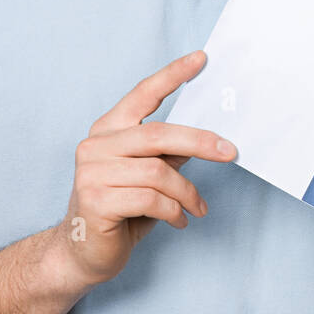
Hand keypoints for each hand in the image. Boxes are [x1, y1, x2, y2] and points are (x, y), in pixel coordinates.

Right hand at [56, 50, 237, 287]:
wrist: (82, 253)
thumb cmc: (120, 210)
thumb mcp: (147, 176)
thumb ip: (167, 153)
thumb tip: (208, 137)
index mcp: (108, 130)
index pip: (142, 94)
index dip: (172, 75)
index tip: (201, 59)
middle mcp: (95, 145)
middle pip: (158, 134)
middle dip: (200, 142)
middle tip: (230, 152)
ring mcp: (91, 172)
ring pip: (159, 172)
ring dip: (187, 193)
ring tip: (197, 208)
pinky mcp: (95, 201)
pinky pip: (151, 199)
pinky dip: (174, 211)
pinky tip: (179, 221)